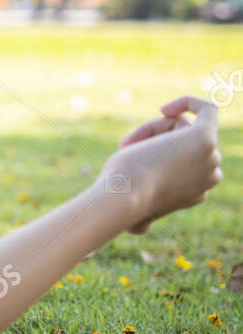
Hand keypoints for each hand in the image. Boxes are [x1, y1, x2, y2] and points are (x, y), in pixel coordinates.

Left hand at [98, 96, 222, 233]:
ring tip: (129, 145)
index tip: (129, 151)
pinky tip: (164, 108)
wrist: (123, 196)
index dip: (153, 150)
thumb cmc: (123, 204)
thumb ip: (141, 222)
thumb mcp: (134, 218)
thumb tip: (138, 230)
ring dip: (152, 129)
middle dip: (151, 137)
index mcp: (198, 191)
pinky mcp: (205, 138)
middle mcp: (210, 175)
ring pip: (181, 126)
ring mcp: (210, 157)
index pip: (180, 157)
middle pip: (181, 139)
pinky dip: (189, 102)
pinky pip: (208, 109)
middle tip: (125, 148)